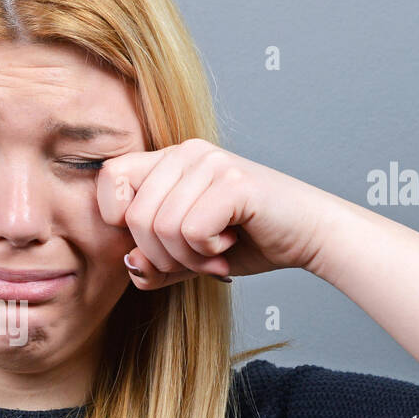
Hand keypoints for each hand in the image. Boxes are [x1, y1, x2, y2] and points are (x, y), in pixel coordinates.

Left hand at [95, 140, 337, 288]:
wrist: (309, 236)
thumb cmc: (249, 241)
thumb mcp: (188, 257)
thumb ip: (154, 263)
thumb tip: (131, 265)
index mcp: (168, 161)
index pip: (109, 179)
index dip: (119, 220)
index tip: (155, 241)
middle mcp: (186, 152)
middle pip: (135, 216)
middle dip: (161, 255)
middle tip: (196, 259)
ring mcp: (211, 162)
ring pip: (162, 227)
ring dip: (188, 257)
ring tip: (216, 253)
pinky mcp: (233, 181)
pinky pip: (192, 230)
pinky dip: (208, 252)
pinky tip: (230, 244)